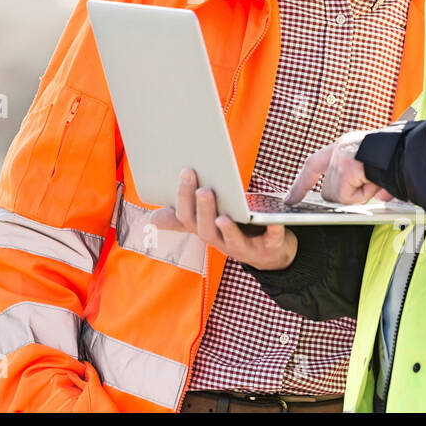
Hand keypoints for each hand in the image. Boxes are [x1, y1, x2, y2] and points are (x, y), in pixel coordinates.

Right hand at [148, 169, 296, 270]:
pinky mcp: (269, 249)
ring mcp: (245, 249)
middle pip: (206, 231)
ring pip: (232, 242)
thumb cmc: (236, 230)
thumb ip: (183, 219)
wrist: (271, 253)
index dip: (184, 198)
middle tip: (204, 189)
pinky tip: (273, 222)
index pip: (187, 219)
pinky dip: (272, 231)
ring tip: (223, 216)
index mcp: (206, 231)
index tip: (186, 171)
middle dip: (203, 211)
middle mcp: (221, 243)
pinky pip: (271, 241)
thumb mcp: (209, 224)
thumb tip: (152, 219)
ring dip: (227, 229)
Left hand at [286, 130, 395, 205]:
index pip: (313, 164)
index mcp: (345, 145)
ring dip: (358, 196)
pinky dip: (363, 196)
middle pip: (328, 190)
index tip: (290, 199)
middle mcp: (339, 148)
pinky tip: (375, 183)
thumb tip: (381, 197)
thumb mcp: (377, 169)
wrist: (411, 151)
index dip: (302, 183)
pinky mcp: (346, 169)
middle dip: (346, 196)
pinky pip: (349, 198)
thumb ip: (371, 183)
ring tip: (375, 181)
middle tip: (368, 185)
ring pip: (338, 197)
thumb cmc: (401, 158)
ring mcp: (340, 158)